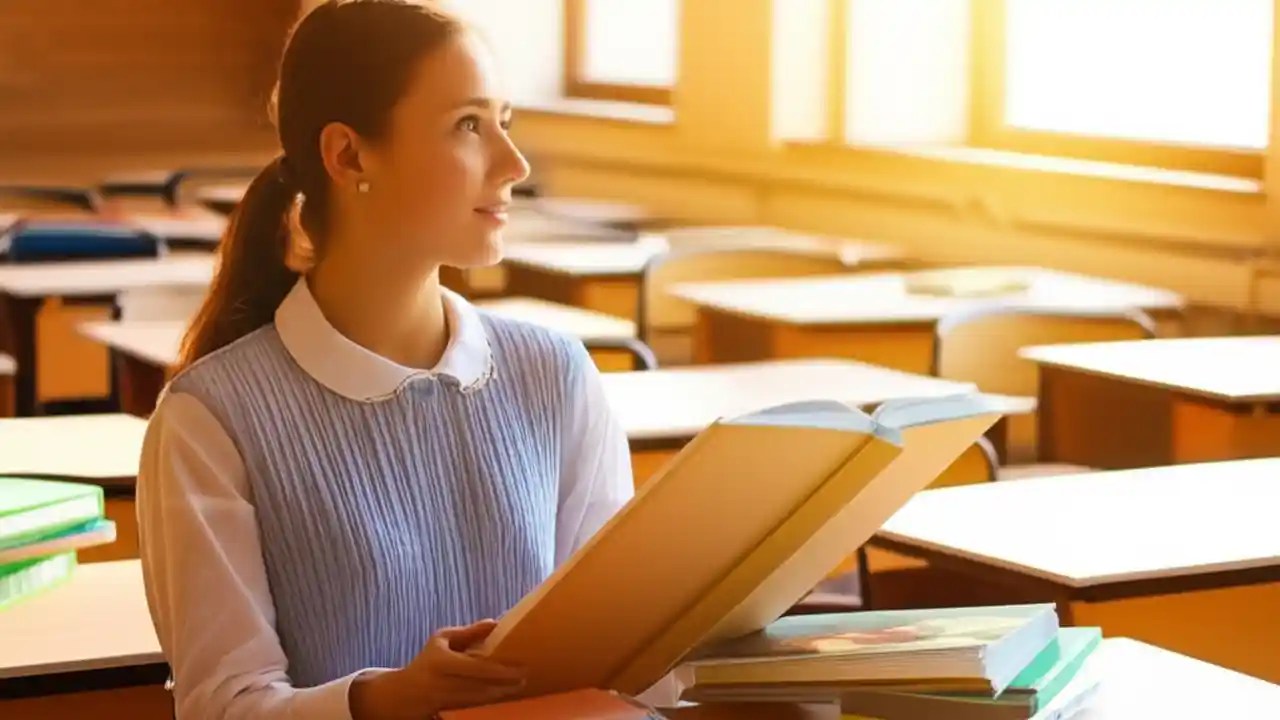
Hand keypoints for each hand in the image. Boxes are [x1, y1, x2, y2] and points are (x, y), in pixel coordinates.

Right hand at [350, 619, 525, 719]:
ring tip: (519, 686)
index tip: (520, 667)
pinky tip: (503, 694)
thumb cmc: (428, 661)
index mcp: (442, 663)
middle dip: (506, 685)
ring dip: (501, 694)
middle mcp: (444, 684)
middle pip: (482, 687)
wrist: (403, 694)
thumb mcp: (442, 640)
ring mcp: (447, 701)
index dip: (500, 670)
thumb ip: (469, 632)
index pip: (477, 669)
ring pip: (480, 700)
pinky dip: (490, 701)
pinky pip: (475, 707)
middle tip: (525, 678)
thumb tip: (495, 623)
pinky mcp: (450, 712)